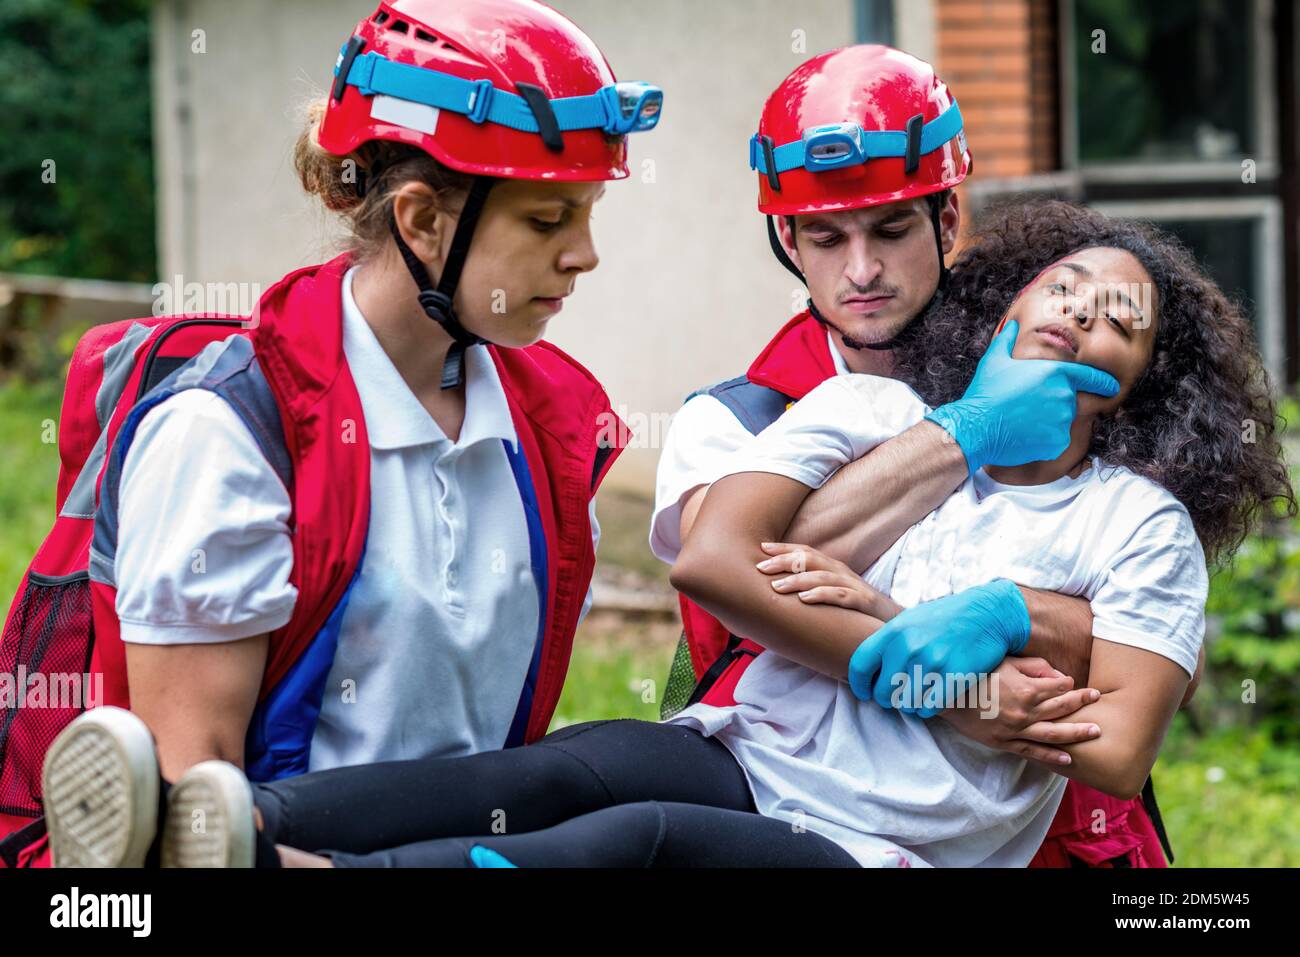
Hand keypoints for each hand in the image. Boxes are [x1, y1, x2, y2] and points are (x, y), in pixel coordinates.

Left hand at [756, 542, 901, 620]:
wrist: (895, 625)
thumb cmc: (857, 611)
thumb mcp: (833, 595)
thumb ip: (812, 588)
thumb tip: (779, 589)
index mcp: (833, 569)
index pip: (806, 552)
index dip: (785, 548)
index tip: (761, 547)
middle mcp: (842, 573)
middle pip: (811, 560)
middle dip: (784, 561)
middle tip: (760, 567)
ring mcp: (854, 586)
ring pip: (823, 577)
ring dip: (798, 579)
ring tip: (776, 586)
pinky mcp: (864, 603)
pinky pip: (842, 596)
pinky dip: (822, 595)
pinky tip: (804, 599)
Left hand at [848, 579, 1031, 715]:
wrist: (987, 613)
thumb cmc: (945, 619)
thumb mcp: (911, 620)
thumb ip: (890, 642)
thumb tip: (869, 670)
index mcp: (894, 631)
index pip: (860, 665)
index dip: (859, 685)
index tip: (865, 694)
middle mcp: (909, 647)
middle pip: (883, 692)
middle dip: (888, 699)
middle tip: (898, 697)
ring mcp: (932, 662)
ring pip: (906, 703)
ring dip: (910, 706)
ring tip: (917, 698)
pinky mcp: (954, 676)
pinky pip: (929, 707)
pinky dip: (928, 709)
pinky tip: (933, 700)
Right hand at [923, 320, 1120, 474]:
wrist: (976, 427)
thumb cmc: (985, 392)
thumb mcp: (994, 360)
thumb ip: (1008, 340)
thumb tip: (1012, 324)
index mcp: (1055, 372)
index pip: (1091, 377)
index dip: (1104, 382)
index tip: (1113, 387)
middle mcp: (1064, 395)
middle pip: (1070, 401)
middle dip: (1055, 405)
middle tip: (1028, 409)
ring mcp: (1062, 421)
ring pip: (1062, 422)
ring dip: (1048, 423)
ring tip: (1021, 423)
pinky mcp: (1057, 443)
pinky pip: (1056, 441)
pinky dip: (1044, 441)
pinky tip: (1024, 437)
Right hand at [939, 657, 1101, 767]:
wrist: (947, 695)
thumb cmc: (976, 673)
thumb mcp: (1005, 662)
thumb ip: (1034, 666)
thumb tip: (1057, 676)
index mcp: (1026, 689)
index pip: (1058, 687)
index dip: (1069, 684)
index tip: (1075, 683)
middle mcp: (1025, 712)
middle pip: (1062, 709)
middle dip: (1082, 703)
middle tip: (1098, 698)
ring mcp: (1016, 729)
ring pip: (1054, 734)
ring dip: (1077, 733)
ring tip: (1095, 731)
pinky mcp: (1005, 742)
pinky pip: (1032, 751)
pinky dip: (1051, 756)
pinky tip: (1068, 758)